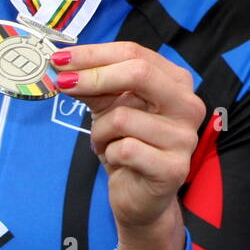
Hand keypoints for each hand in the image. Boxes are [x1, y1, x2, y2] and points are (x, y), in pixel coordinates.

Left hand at [52, 41, 206, 249]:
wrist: (140, 196)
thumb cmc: (129, 146)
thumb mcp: (110, 108)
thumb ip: (94, 85)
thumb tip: (64, 66)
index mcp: (177, 83)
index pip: (136, 53)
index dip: (94, 54)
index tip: (61, 58)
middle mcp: (188, 105)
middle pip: (140, 72)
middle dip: (95, 76)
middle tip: (63, 83)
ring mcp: (184, 137)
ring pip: (123, 117)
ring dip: (100, 132)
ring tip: (104, 143)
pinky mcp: (173, 168)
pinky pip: (125, 149)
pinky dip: (109, 153)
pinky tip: (116, 159)